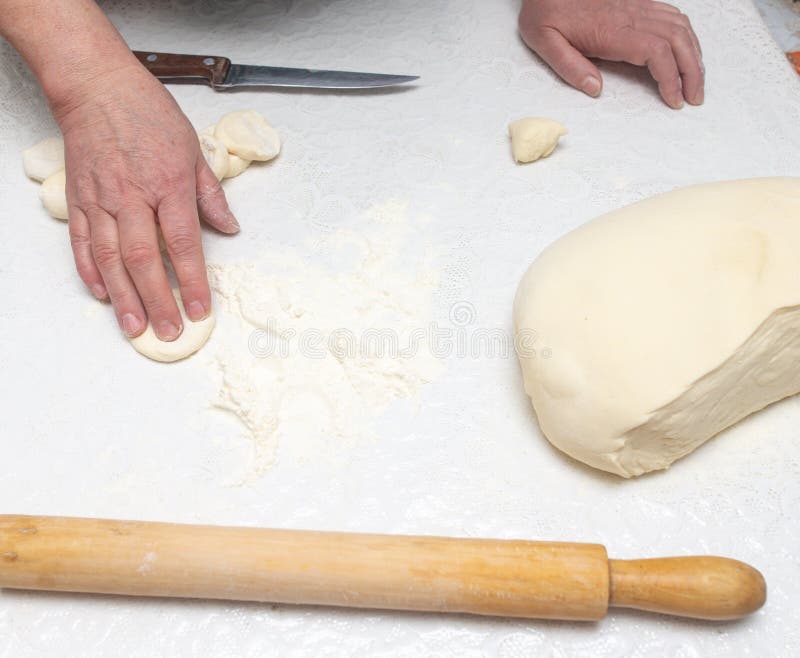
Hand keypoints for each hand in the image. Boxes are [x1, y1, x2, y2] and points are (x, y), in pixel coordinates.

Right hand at [55, 65, 238, 340]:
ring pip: (110, 257)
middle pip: (145, 258)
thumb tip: (229, 228)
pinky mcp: (78, 199)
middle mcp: (133, 196)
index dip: (192, 280)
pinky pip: (81, 241)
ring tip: (134, 326)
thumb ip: (210, 194)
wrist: (97, 86)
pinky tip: (101, 294)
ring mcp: (101, 199)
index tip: (199, 309)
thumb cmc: (148, 113)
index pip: (184, 243)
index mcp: (169, 185)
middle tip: (168, 331)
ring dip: (123, 296)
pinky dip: (89, 270)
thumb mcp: (193, 149)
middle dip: (158, 300)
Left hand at [518, 0, 703, 108]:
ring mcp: (637, 6)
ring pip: (680, 26)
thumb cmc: (545, 11)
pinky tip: (686, 51)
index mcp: (611, 30)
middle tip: (695, 97)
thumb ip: (569, 66)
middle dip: (692, 71)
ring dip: (694, 54)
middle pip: (677, 40)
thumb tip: (594, 89)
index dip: (671, 77)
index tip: (674, 100)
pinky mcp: (637, 2)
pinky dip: (686, 35)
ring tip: (695, 81)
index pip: (655, 52)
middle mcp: (631, 15)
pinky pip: (671, 15)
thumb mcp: (545, 42)